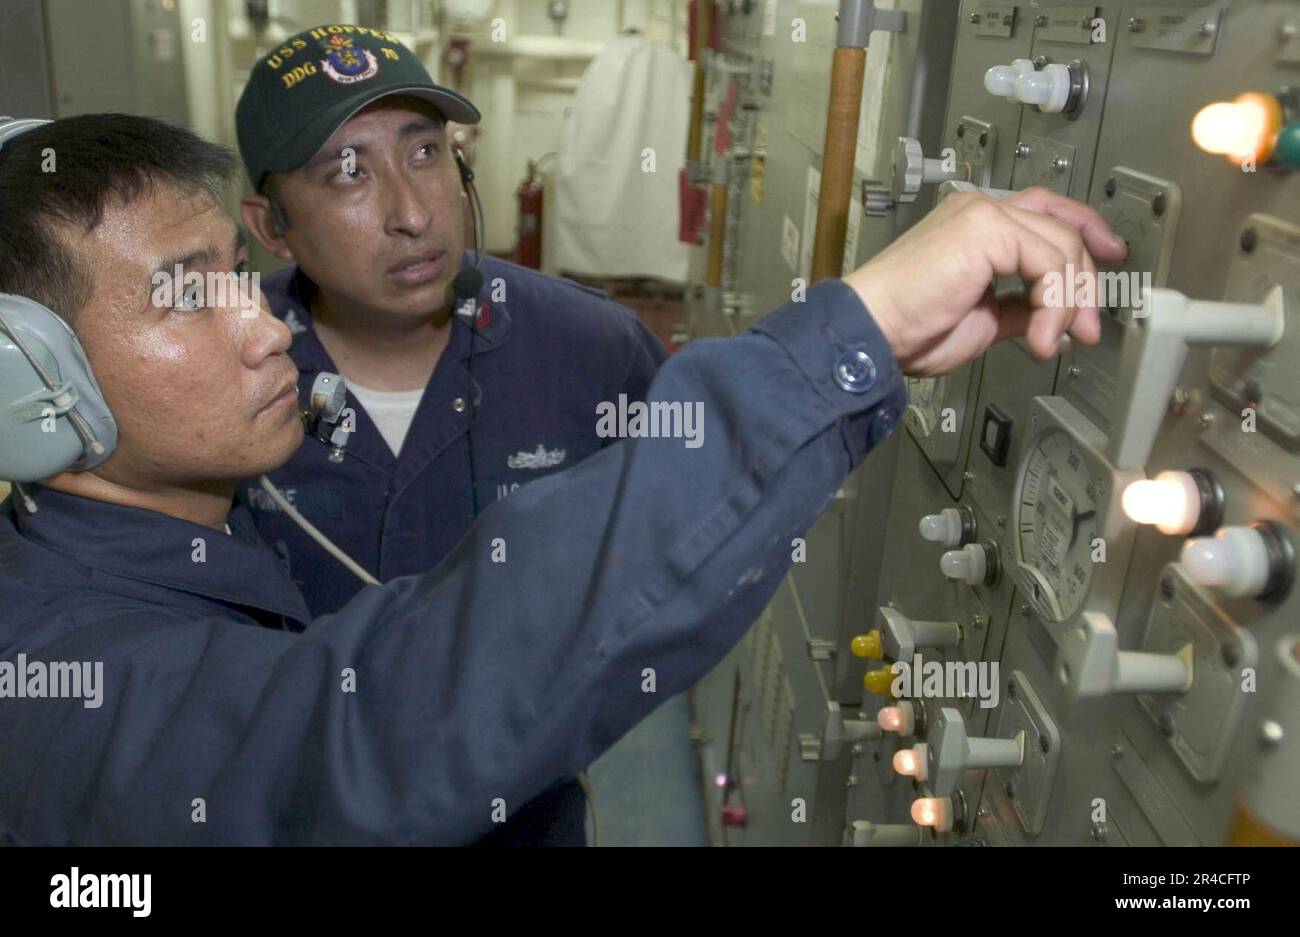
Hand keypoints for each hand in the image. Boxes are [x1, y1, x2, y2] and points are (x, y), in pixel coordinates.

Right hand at [842, 186, 1127, 375]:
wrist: (874, 332)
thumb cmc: (910, 328)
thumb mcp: (982, 319)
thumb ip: (1019, 306)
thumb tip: (1051, 316)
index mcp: (975, 225)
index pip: (1046, 213)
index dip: (1085, 233)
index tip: (1110, 261)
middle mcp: (980, 209)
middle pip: (1064, 226)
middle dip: (1085, 281)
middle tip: (1087, 327)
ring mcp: (983, 214)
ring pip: (1062, 247)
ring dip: (1067, 303)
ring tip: (1051, 342)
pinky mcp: (986, 229)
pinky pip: (1048, 262)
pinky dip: (1053, 304)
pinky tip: (1039, 336)